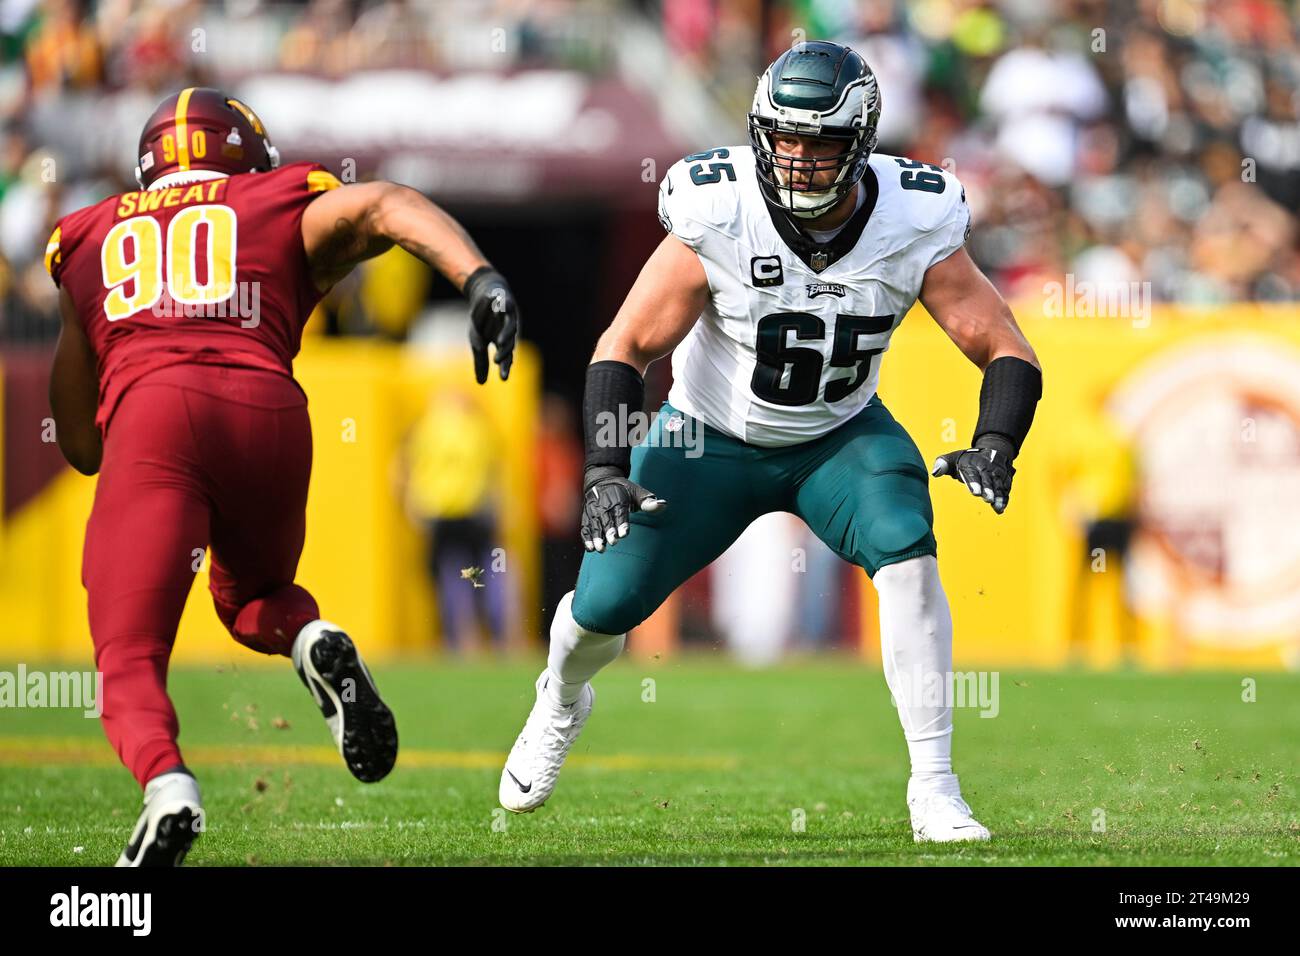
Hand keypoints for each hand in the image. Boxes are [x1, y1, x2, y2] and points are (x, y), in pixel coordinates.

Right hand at [463, 267, 519, 383]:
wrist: (485, 294)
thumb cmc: (483, 320)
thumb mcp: (478, 341)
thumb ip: (481, 360)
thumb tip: (481, 383)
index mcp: (502, 341)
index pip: (506, 357)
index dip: (505, 367)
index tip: (503, 379)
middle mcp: (508, 330)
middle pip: (509, 343)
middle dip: (504, 352)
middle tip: (498, 360)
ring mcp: (509, 316)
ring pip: (510, 326)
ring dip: (506, 333)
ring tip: (501, 341)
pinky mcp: (506, 302)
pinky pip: (505, 305)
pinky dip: (502, 307)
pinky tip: (500, 309)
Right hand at [581, 466, 666, 551]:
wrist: (601, 479)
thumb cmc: (623, 489)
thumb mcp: (637, 492)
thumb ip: (649, 502)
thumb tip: (663, 505)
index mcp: (618, 498)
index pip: (620, 512)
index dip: (622, 523)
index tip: (624, 534)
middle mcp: (604, 504)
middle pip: (606, 519)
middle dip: (609, 531)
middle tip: (613, 542)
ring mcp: (594, 510)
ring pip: (594, 525)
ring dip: (596, 537)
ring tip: (600, 548)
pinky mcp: (587, 515)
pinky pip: (585, 527)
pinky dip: (586, 537)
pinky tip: (590, 548)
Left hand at [931, 435, 1015, 514]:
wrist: (993, 448)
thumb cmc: (967, 459)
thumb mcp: (953, 458)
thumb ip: (942, 464)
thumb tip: (935, 472)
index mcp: (972, 463)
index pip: (973, 473)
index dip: (974, 483)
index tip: (975, 493)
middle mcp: (987, 467)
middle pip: (988, 479)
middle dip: (989, 489)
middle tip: (988, 499)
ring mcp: (997, 473)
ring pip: (999, 485)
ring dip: (999, 496)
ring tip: (997, 507)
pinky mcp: (1005, 478)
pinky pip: (1006, 489)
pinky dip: (1004, 498)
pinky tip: (1000, 508)